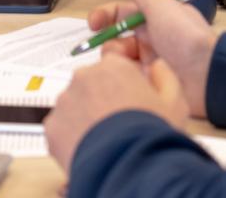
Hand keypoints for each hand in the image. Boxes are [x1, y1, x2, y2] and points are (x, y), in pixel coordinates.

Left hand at [44, 50, 187, 173]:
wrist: (128, 166)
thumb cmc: (151, 133)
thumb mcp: (173, 102)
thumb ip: (164, 76)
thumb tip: (157, 66)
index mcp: (113, 67)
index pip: (113, 59)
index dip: (122, 77)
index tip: (127, 92)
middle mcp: (84, 77)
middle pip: (92, 83)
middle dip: (103, 98)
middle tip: (119, 121)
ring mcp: (65, 101)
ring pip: (75, 105)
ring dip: (87, 116)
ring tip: (106, 138)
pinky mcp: (52, 126)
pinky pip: (62, 127)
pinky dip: (73, 136)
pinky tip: (92, 147)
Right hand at [84, 0, 217, 116]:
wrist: (210, 77)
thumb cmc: (189, 40)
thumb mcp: (160, 7)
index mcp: (155, 17)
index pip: (122, 13)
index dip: (105, 17)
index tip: (93, 24)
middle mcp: (153, 39)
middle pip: (118, 38)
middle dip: (111, 44)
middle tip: (117, 52)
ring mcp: (153, 62)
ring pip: (121, 60)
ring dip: (120, 62)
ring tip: (133, 69)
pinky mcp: (153, 84)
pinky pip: (130, 80)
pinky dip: (128, 80)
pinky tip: (136, 81)